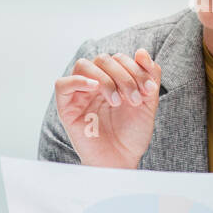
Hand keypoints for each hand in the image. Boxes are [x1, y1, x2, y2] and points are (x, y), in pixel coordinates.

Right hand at [54, 48, 161, 168]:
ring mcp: (80, 94)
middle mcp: (96, 83)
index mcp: (114, 80)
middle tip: (134, 98)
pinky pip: (62, 84)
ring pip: (84, 65)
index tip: (149, 89)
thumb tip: (142, 52)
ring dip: (105, 79)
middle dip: (123, 75)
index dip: (136, 68)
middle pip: (103, 59)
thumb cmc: (133, 134)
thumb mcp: (148, 103)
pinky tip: (95, 88)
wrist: (122, 160)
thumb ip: (149, 76)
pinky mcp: (66, 108)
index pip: (119, 58)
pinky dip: (78, 81)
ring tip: (117, 101)